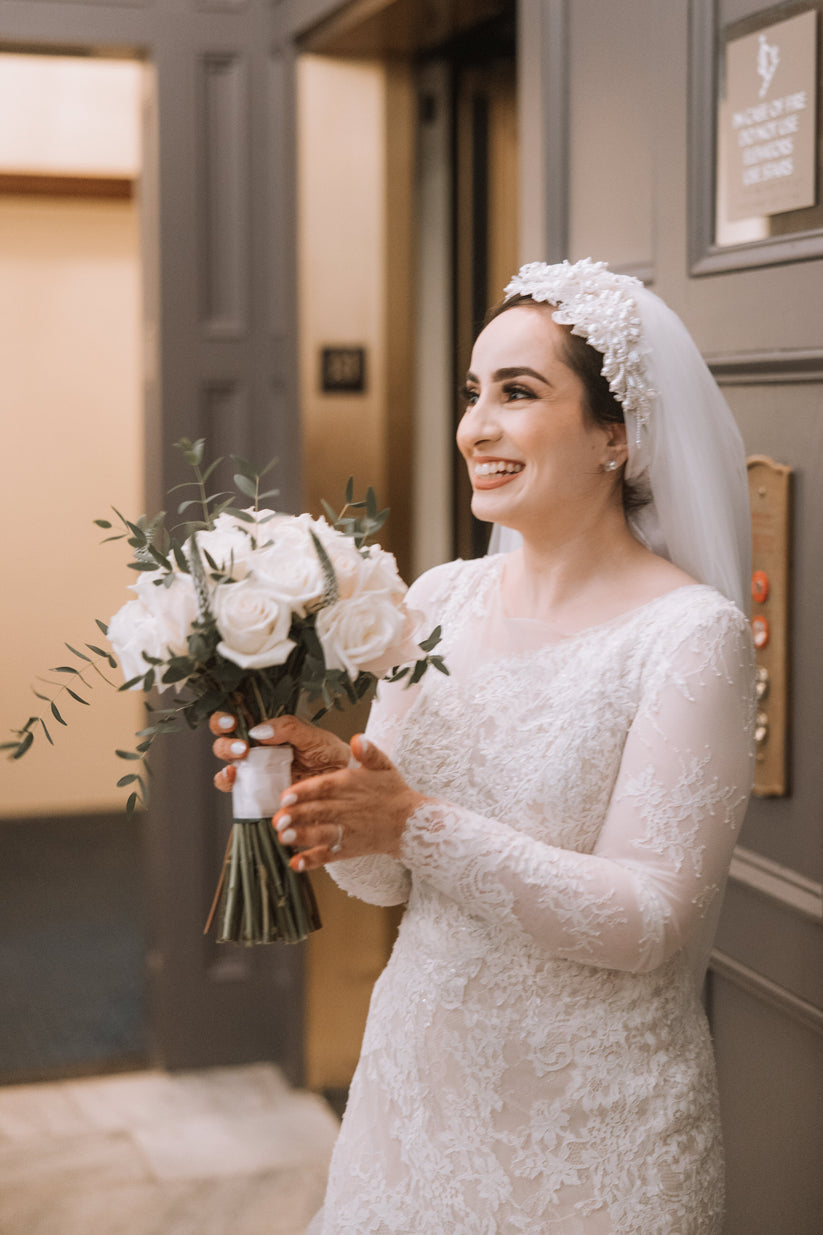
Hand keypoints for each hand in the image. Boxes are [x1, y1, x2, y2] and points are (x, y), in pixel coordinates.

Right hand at [209, 713, 350, 793]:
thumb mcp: (313, 735)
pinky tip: (236, 778)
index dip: (225, 719)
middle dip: (224, 741)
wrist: (342, 783)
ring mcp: (254, 773)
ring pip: (226, 765)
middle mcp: (255, 751)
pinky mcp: (257, 794)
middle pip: (223, 742)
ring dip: (226, 761)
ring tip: (239, 761)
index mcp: (266, 732)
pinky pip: (235, 790)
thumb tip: (258, 729)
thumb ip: (288, 728)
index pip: (237, 720)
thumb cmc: (328, 754)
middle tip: (241, 746)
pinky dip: (228, 783)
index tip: (232, 720)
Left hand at [273, 733, 425, 870]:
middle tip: (278, 819)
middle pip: (319, 811)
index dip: (304, 791)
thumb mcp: (384, 766)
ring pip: (322, 834)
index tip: (286, 795)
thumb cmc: (393, 792)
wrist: (410, 824)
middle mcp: (347, 809)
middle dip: (298, 815)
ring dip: (303, 836)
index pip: (324, 787)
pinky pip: (328, 856)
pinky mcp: (347, 848)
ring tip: (284, 837)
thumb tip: (358, 739)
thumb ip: (369, 752)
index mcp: (351, 786)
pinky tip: (296, 863)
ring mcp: (347, 831)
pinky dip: (312, 861)